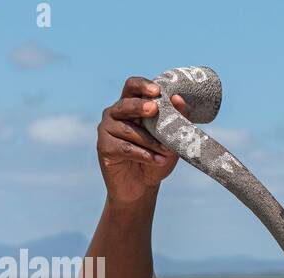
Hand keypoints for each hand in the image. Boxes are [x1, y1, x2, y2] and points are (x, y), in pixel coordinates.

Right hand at [97, 76, 190, 205]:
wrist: (142, 186)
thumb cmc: (157, 157)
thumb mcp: (171, 139)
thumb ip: (176, 120)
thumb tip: (179, 100)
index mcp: (131, 105)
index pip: (132, 86)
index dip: (142, 85)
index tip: (157, 90)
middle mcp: (115, 113)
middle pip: (126, 104)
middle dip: (141, 106)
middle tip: (154, 109)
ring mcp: (107, 129)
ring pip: (128, 130)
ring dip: (150, 141)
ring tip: (166, 152)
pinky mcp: (104, 147)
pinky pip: (125, 147)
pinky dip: (143, 154)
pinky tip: (157, 161)